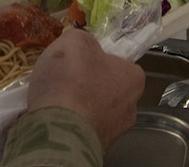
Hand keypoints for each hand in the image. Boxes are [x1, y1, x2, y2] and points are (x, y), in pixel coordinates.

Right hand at [26, 27, 143, 149]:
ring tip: (55, 100)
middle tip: (65, 80)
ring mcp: (115, 132)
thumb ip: (82, 39)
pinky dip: (71, 122)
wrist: (59, 130)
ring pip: (95, 110)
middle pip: (107, 89)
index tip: (79, 61)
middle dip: (88, 85)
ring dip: (79, 105)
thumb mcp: (74, 41)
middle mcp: (131, 108)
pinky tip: (54, 117)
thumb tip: (82, 45)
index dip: (97, 59)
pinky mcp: (96, 148)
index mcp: (134, 78)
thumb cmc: (71, 80)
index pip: (119, 63)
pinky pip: (82, 128)